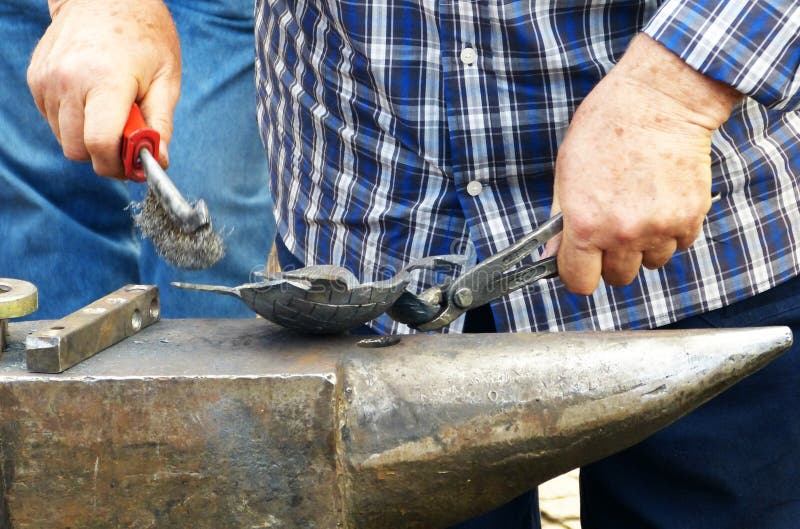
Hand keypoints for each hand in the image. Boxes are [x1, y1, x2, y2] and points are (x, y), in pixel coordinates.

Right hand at [27, 0, 180, 178]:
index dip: (116, 165)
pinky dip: (74, 122)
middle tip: (127, 142)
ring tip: (111, 113)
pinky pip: (53, 120)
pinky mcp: (35, 78)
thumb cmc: (144, 36)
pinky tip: (92, 100)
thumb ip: (161, 124)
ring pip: (64, 139)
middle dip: (104, 155)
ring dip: (88, 138)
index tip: (134, 165)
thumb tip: (158, 161)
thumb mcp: (166, 79)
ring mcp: (46, 79)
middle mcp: (67, 80)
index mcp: (104, 80)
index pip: (98, 144)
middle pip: (77, 149)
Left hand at [548, 34, 741, 294]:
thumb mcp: (566, 173)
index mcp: (586, 224)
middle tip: (611, 228)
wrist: (659, 99)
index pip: (580, 282)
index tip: (581, 261)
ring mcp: (660, 227)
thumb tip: (550, 257)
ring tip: (639, 208)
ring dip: (644, 246)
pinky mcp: (690, 217)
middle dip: (611, 259)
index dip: (578, 273)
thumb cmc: (605, 128)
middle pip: (617, 278)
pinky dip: (671, 231)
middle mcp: (623, 233)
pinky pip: (678, 244)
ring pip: (650, 263)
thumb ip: (560, 222)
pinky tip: (661, 200)